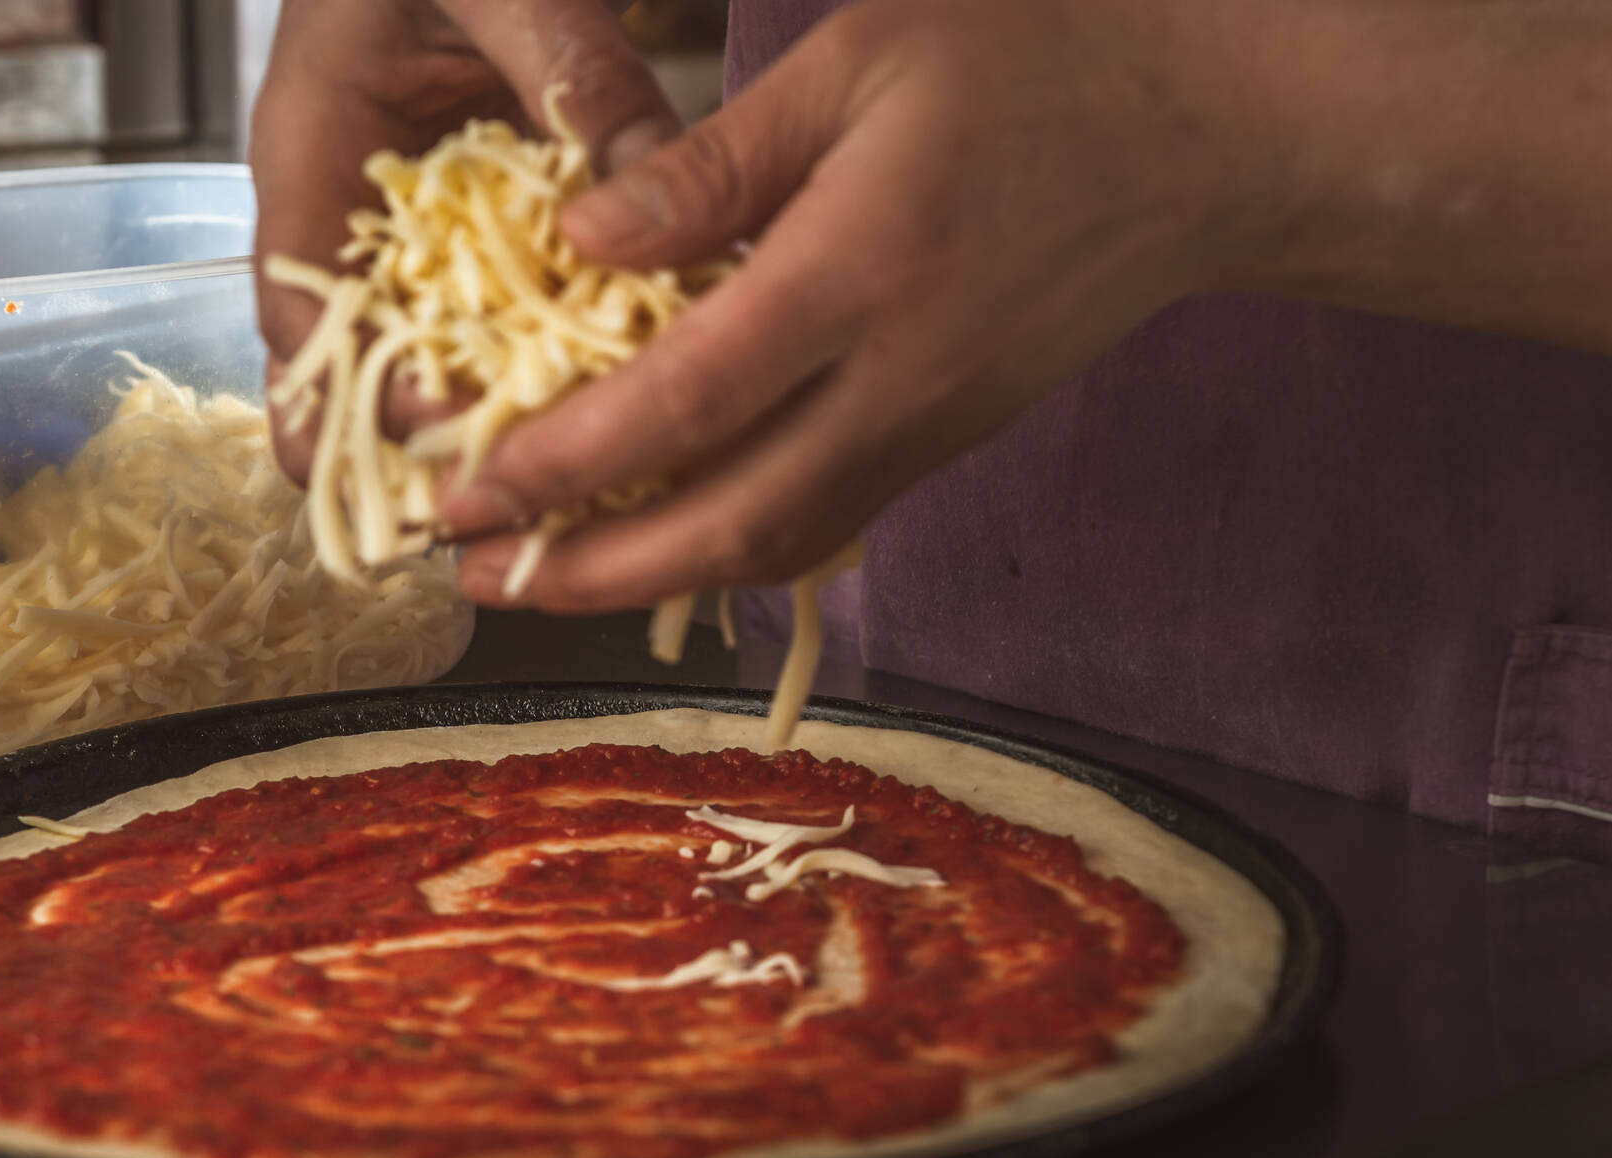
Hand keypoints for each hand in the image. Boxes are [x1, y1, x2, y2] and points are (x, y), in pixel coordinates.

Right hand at [250, 0, 681, 481]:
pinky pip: (479, 325)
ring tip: (516, 514)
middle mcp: (342, 212)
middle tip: (455, 527)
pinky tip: (583, 431)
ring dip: (448, 433)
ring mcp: (399, 235)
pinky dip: (519, 376)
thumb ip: (571, 74)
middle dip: (384, 449)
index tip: (435, 428)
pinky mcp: (464, 239)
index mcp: (309, 150)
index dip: (351, 384)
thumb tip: (653, 185)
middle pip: (336, 364)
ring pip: (402, 363)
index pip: (299, 301)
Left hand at [438, 0, 1263, 609]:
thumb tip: (580, 244)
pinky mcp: (947, 439)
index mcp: (863, 269)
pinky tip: (652, 537)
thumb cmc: (1036, 61)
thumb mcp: (861, 55)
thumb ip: (713, 163)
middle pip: (728, 525)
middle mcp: (898, 380)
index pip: (689, 401)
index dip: (565, 462)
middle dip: (587, 573)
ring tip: (539, 576)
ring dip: (647, 582)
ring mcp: (931, 426)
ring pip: (775, 547)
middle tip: (474, 574)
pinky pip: (823, 525)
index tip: (465, 486)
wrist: (1210, 138)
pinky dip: (724, 550)